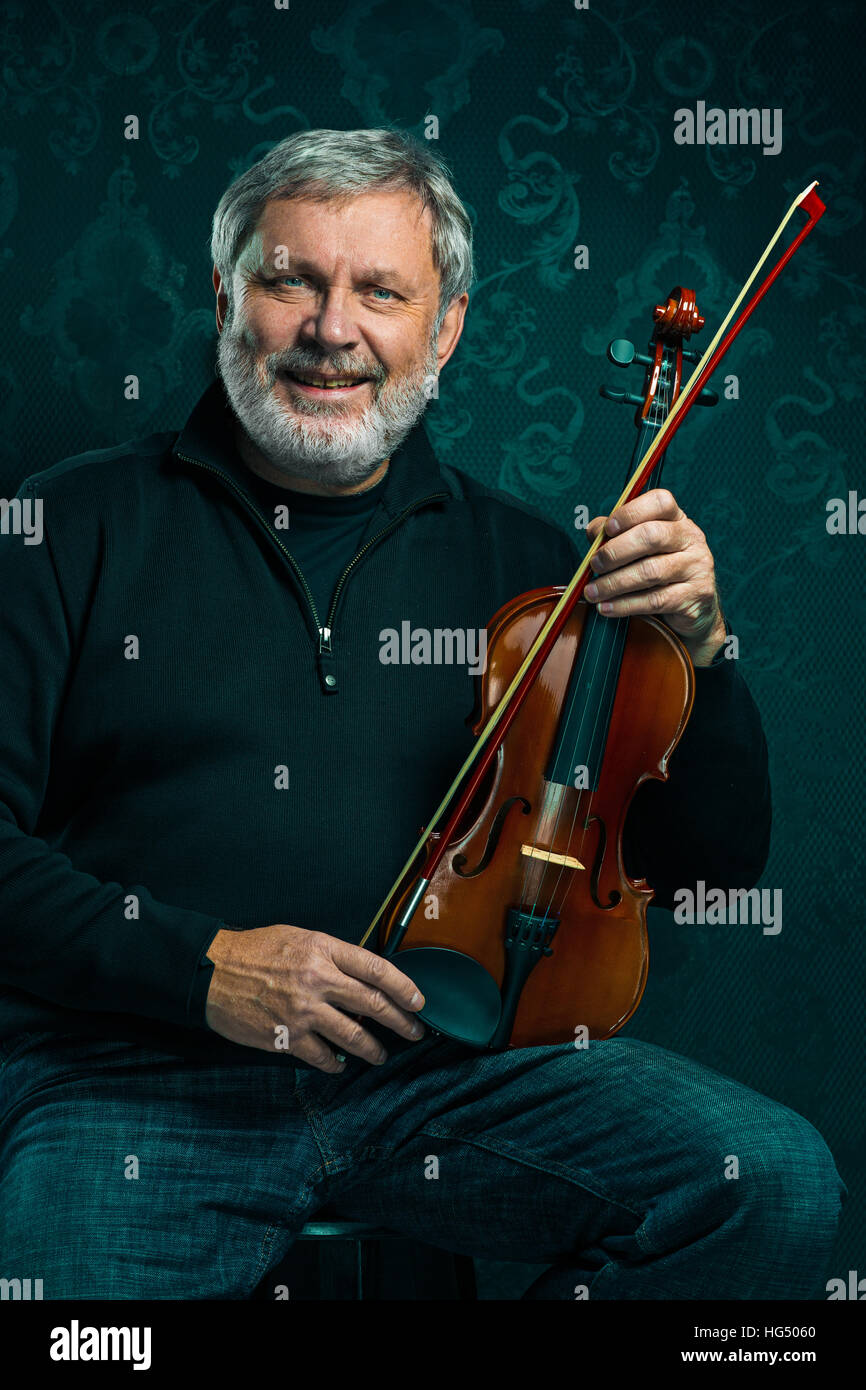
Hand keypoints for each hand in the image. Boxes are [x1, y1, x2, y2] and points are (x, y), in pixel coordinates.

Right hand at [204, 924, 425, 1072]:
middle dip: (401, 1021)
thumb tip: (362, 981)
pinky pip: (323, 1056)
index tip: (418, 1001)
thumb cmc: (254, 951)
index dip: (404, 987)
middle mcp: (317, 980)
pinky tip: (341, 1064)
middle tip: (414, 1031)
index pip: (377, 969)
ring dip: (374, 1049)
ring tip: (381, 1055)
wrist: (211, 972)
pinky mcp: (286, 1037)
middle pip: (374, 1003)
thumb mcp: (299, 938)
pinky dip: (336, 1063)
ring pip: (354, 1035)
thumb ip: (331, 957)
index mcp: (323, 950)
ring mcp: (303, 1011)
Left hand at [584, 488, 725, 666]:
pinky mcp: (695, 596)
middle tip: (594, 564)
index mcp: (677, 519)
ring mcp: (697, 567)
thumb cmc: (659, 571)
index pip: (660, 502)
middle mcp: (691, 538)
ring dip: (614, 583)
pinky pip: (654, 600)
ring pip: (650, 572)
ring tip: (592, 591)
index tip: (608, 528)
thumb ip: (615, 535)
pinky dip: (624, 605)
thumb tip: (594, 531)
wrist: (693, 609)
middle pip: (652, 536)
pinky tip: (606, 607)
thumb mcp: (639, 548)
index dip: (631, 512)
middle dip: (615, 551)